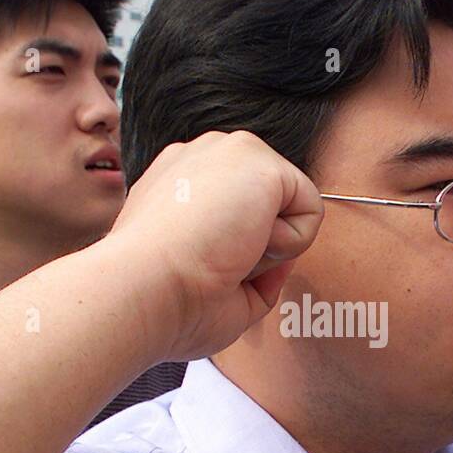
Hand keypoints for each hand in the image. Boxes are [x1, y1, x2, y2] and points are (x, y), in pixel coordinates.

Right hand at [109, 131, 323, 360]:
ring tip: (225, 255)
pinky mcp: (259, 160)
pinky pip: (311, 210)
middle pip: (265, 204)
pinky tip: (244, 247)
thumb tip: (280, 258)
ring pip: (289, 205)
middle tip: (214, 265)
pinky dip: (288, 244)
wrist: (142, 290)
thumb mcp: (200, 277)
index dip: (236, 250)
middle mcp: (200, 159)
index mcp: (178, 182)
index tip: (200, 270)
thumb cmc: (163, 300)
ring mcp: (227, 152)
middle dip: (256, 244)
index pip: (236, 208)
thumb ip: (241, 264)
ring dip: (269, 246)